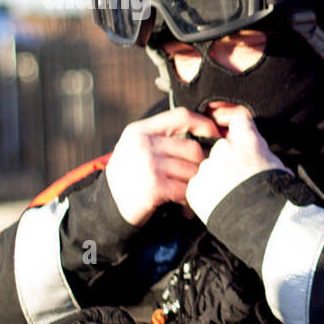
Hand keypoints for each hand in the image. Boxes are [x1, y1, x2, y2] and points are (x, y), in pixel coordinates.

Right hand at [104, 108, 218, 226]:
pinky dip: (188, 199)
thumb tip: (208, 131)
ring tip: (188, 192)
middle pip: (192, 148)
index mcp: (140, 130)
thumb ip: (164, 137)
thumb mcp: (139, 148)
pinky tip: (182, 204)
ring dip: (195, 184)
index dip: (204, 124)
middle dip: (201, 164)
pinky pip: (186, 190)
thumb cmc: (131, 176)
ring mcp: (147, 164)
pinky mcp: (153, 187)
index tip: (216, 136)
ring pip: (192, 170)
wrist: (107, 207)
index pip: (182, 116)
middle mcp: (142, 144)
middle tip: (199, 177)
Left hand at [186, 105, 288, 222]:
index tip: (236, 134)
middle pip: (220, 148)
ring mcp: (207, 167)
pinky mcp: (195, 187)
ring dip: (215, 179)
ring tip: (230, 198)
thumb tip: (257, 155)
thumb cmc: (278, 196)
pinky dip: (205, 195)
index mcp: (248, 140)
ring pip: (207, 169)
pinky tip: (220, 205)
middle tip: (237, 179)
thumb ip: (260, 154)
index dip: (237, 127)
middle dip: (226, 161)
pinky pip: (197, 186)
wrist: (265, 222)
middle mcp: (224, 148)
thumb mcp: (277, 166)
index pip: (239, 120)